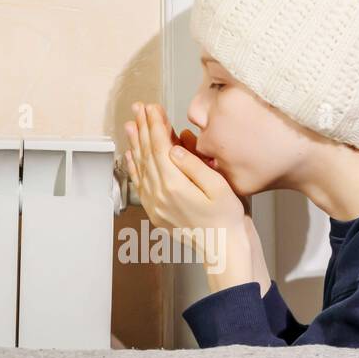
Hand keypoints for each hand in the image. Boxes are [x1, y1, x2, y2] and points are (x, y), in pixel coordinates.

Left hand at [122, 102, 246, 260]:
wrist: (224, 250)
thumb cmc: (227, 219)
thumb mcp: (219, 188)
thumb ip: (194, 166)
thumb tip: (174, 148)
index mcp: (175, 186)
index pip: (160, 147)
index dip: (155, 125)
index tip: (152, 107)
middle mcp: (159, 195)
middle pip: (147, 154)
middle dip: (143, 128)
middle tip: (140, 108)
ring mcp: (154, 205)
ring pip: (140, 167)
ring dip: (135, 143)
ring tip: (132, 124)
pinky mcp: (155, 212)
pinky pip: (139, 184)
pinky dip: (134, 166)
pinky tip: (131, 154)